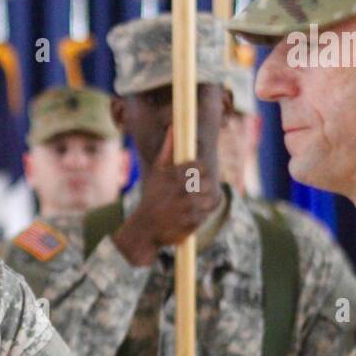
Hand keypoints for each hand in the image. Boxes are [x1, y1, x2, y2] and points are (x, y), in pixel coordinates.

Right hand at [114, 127, 222, 265]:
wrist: (144, 227)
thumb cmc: (152, 196)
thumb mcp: (157, 172)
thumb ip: (167, 150)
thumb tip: (172, 127)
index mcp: (174, 175)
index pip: (200, 166)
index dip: (199, 172)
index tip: (193, 178)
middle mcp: (181, 189)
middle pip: (209, 182)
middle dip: (202, 187)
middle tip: (192, 193)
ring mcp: (187, 206)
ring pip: (210, 198)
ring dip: (204, 201)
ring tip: (192, 203)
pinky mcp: (192, 221)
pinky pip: (207, 214)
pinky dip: (201, 215)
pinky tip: (190, 214)